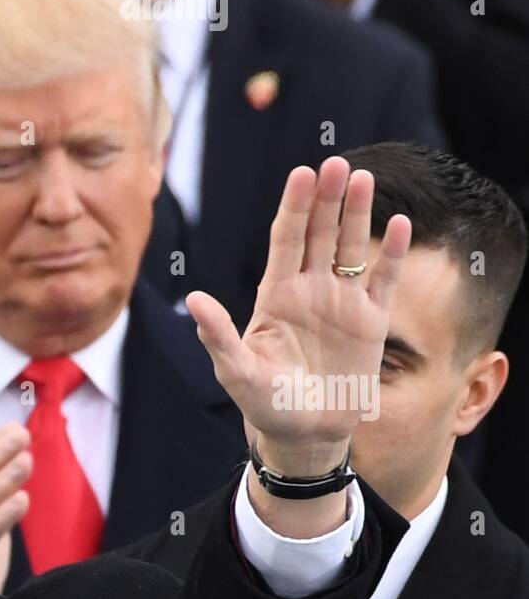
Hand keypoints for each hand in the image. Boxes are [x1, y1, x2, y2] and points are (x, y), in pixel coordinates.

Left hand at [187, 155, 408, 466]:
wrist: (302, 435)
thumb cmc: (262, 403)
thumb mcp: (235, 371)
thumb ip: (218, 335)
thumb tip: (197, 299)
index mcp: (276, 295)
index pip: (286, 240)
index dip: (294, 207)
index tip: (300, 173)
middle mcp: (309, 290)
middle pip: (319, 234)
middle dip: (325, 199)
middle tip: (334, 164)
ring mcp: (342, 303)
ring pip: (352, 248)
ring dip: (357, 214)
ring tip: (361, 179)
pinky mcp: (370, 323)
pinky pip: (383, 281)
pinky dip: (393, 255)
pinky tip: (401, 226)